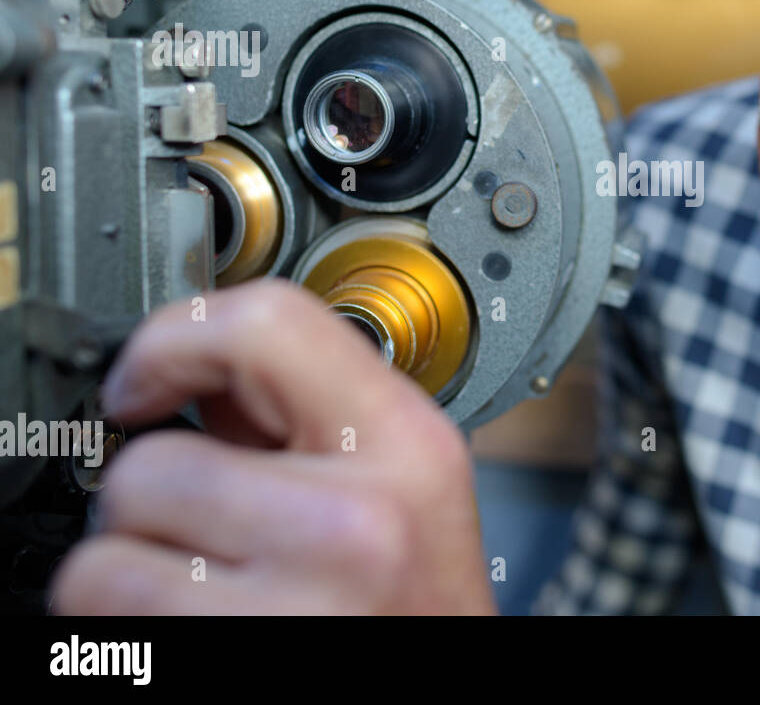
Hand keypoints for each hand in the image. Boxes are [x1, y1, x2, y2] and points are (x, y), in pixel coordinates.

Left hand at [49, 278, 496, 614]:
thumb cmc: (422, 612)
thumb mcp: (408, 490)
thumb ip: (310, 420)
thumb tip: (199, 375)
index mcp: (405, 447)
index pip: (263, 324)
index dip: (177, 341)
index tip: (148, 382)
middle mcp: (354, 524)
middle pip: (153, 464)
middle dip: (158, 504)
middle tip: (211, 536)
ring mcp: (292, 606)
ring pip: (105, 556)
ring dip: (135, 575)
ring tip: (206, 590)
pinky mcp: (230, 667)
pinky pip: (107, 626)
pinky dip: (128, 632)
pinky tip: (198, 627)